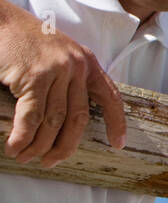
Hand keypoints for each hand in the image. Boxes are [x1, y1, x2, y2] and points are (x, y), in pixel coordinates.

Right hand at [0, 6, 126, 164]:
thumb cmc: (24, 40)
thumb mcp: (57, 55)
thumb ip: (68, 79)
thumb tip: (66, 117)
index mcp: (87, 62)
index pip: (109, 96)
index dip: (116, 122)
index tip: (119, 144)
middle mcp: (77, 66)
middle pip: (78, 118)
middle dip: (65, 145)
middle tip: (51, 162)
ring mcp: (56, 71)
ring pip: (53, 121)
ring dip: (39, 145)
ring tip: (26, 157)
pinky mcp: (34, 77)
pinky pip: (32, 117)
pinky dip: (23, 136)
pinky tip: (15, 147)